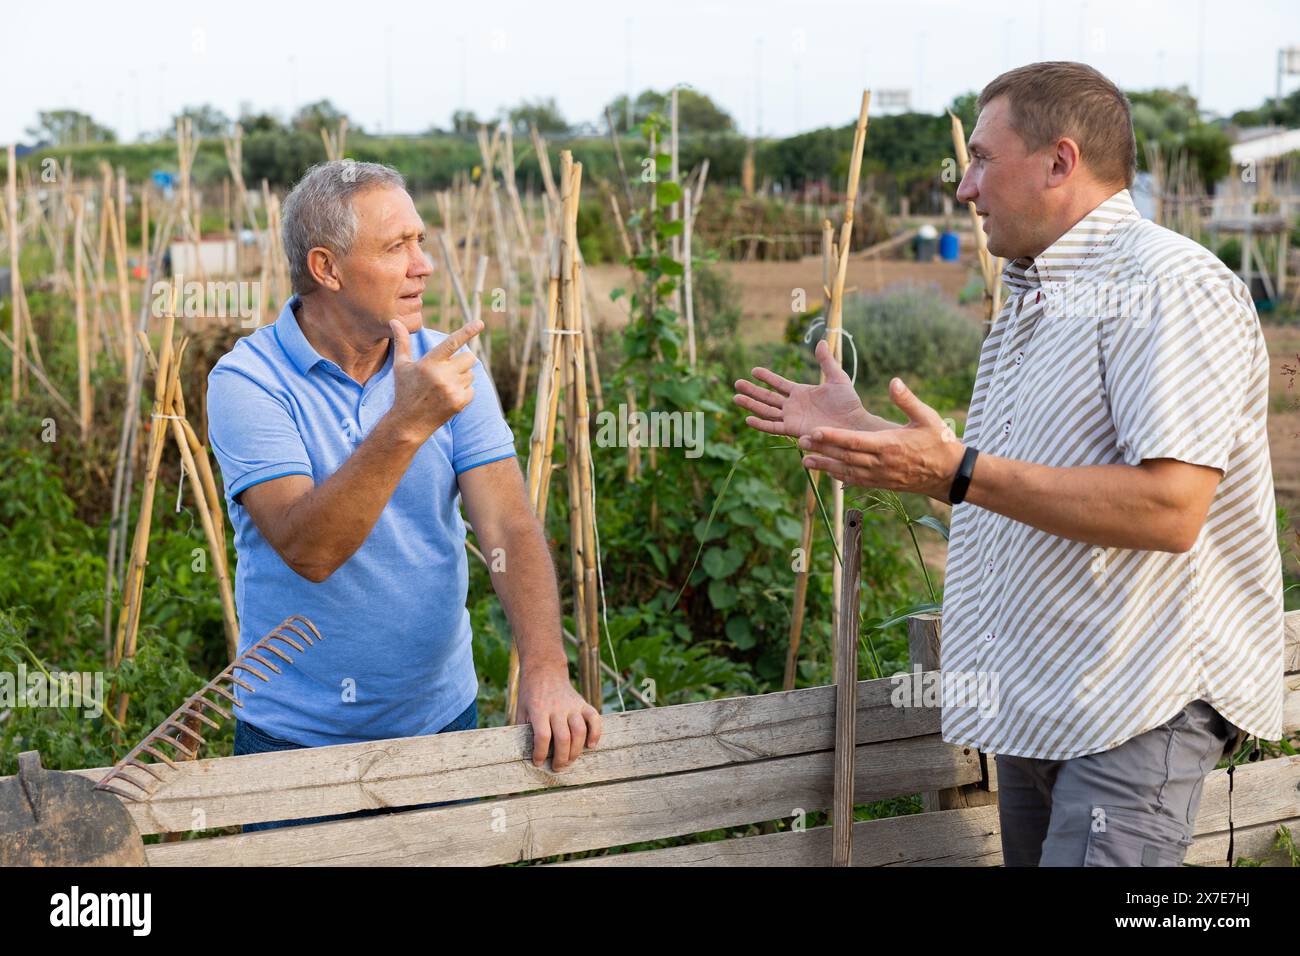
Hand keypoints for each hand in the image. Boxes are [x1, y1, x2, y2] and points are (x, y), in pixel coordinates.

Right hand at [386, 318, 481, 441]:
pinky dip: (463, 390)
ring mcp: (452, 390)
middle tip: (447, 370)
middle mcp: (442, 376)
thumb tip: (394, 320)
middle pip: (469, 357)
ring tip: (443, 386)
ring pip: (471, 373)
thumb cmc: (405, 390)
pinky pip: (472, 388)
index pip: (452, 343)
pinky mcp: (460, 402)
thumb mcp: (401, 366)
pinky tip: (448, 396)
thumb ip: (402, 342)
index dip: (467, 332)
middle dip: (462, 361)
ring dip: (461, 377)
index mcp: (428, 363)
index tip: (480, 323)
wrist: (409, 423)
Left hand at [515, 663, 601, 770]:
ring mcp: (572, 705)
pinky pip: (594, 719)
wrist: (545, 669)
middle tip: (557, 768)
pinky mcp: (582, 703)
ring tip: (569, 761)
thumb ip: (523, 729)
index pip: (543, 737)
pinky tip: (591, 746)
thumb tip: (525, 753)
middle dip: (561, 758)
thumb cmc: (530, 693)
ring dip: (576, 751)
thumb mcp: (521, 709)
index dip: (541, 754)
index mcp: (539, 710)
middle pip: (563, 738)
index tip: (538, 762)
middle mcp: (557, 708)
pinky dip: (596, 733)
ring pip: (580, 732)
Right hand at [733, 339, 894, 437]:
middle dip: (752, 391)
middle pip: (767, 397)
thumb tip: (821, 341)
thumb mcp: (838, 377)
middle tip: (736, 383)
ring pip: (766, 410)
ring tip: (736, 398)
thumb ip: (826, 361)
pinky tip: (748, 418)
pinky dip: (761, 424)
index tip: (753, 370)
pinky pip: (773, 427)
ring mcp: (792, 418)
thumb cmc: (849, 403)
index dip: (766, 377)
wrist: (853, 423)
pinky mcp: (793, 429)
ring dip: (751, 405)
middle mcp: (793, 405)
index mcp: (801, 392)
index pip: (779, 384)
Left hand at [797, 377, 964, 499]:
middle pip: (844, 457)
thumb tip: (894, 381)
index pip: (854, 441)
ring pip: (846, 471)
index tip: (815, 431)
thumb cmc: (939, 442)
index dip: (832, 437)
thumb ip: (908, 400)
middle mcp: (880, 463)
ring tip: (805, 460)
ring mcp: (880, 476)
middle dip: (822, 450)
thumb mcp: (927, 417)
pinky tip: (828, 471)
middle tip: (801, 441)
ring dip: (825, 465)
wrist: (950, 474)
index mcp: (888, 445)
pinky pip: (856, 480)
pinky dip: (840, 476)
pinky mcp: (882, 483)